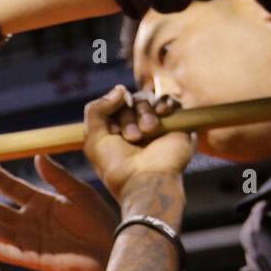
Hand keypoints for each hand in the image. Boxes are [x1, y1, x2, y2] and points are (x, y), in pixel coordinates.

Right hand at [0, 156, 117, 270]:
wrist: (111, 251)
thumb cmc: (100, 222)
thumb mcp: (79, 192)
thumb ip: (57, 176)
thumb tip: (37, 157)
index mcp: (42, 203)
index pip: (12, 188)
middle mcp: (32, 221)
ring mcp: (31, 240)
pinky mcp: (35, 259)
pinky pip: (10, 253)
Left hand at [83, 86, 193, 207]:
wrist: (146, 181)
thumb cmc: (117, 166)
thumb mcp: (93, 139)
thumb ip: (95, 110)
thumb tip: (120, 89)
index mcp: (116, 133)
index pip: (112, 106)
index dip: (111, 112)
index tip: (114, 133)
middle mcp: (136, 129)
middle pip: (130, 101)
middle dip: (128, 116)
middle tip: (132, 138)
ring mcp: (157, 127)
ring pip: (147, 100)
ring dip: (144, 113)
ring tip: (147, 133)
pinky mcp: (176, 126)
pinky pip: (170, 101)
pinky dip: (164, 103)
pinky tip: (161, 114)